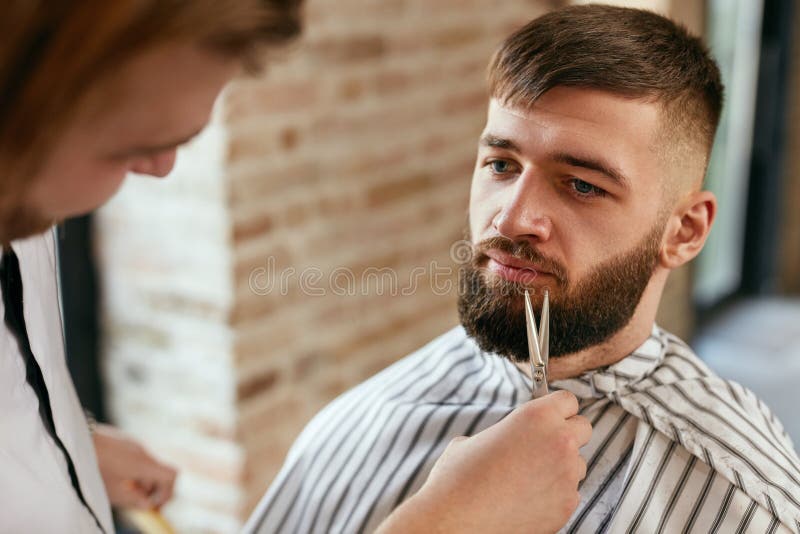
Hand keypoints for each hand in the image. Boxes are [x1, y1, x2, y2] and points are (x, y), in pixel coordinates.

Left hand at [92, 423, 177, 509]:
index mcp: (143, 464)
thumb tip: (148, 505)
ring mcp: (133, 443)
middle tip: (134, 501)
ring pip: (146, 465)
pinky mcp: (122, 440)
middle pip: (158, 473)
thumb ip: (134, 500)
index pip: (171, 475)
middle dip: (150, 490)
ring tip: (119, 488)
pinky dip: (131, 470)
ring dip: (139, 480)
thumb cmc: (92, 467)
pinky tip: (112, 475)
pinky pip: (135, 457)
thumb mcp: (111, 491)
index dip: (167, 492)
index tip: (153, 504)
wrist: (72, 439)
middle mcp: (142, 451)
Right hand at [377, 390, 591, 533]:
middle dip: (568, 434)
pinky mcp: (567, 505)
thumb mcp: (476, 438)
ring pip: (578, 463)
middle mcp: (559, 442)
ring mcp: (567, 475)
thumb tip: (509, 439)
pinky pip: (570, 492)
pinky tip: (529, 497)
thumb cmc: (459, 478)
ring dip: (562, 466)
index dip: (557, 409)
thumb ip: (505, 432)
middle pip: (584, 428)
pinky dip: (555, 494)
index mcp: (537, 416)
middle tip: (544, 445)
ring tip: (530, 477)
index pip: (568, 400)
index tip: (551, 417)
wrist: (456, 520)